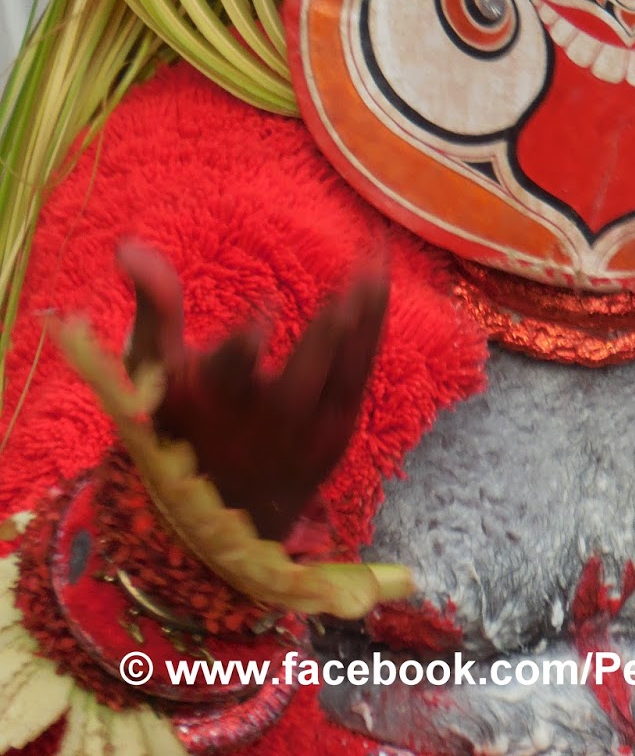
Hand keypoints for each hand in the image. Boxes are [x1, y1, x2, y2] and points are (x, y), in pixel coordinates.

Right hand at [119, 241, 388, 540]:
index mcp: (212, 407)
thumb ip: (154, 305)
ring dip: (362, 320)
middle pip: (298, 386)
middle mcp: (263, 426)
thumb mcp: (152, 368)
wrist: (214, 513)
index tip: (265, 310)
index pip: (226, 380)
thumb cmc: (178, 421)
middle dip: (325, 338)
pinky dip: (371, 332)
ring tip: (375, 264)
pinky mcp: (337, 433)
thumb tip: (129, 247)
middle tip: (350, 288)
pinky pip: (359, 377)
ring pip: (341, 375)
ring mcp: (307, 434)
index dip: (242, 348)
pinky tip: (378, 287)